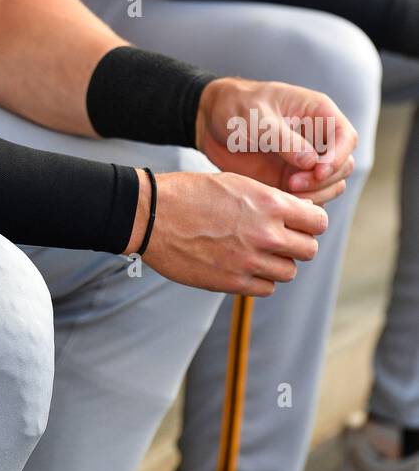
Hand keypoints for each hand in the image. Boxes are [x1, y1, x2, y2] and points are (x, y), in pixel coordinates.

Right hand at [126, 169, 327, 295]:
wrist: (152, 215)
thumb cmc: (191, 192)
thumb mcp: (236, 183)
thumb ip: (272, 200)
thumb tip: (304, 212)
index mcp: (268, 204)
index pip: (318, 222)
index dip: (312, 222)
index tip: (301, 222)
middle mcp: (265, 234)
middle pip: (309, 250)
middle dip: (298, 243)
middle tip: (280, 238)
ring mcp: (249, 262)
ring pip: (290, 271)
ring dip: (279, 262)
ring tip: (258, 250)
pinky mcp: (233, 282)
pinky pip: (266, 288)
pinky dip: (261, 278)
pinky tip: (243, 263)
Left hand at [194, 77, 356, 206]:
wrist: (211, 122)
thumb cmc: (235, 107)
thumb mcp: (257, 118)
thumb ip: (284, 139)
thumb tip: (312, 162)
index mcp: (317, 113)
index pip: (347, 137)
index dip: (338, 156)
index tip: (317, 171)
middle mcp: (318, 138)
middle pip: (344, 165)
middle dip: (325, 179)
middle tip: (293, 184)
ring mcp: (307, 160)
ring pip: (332, 185)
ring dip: (316, 194)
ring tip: (286, 192)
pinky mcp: (294, 179)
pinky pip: (312, 196)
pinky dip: (303, 203)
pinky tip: (281, 201)